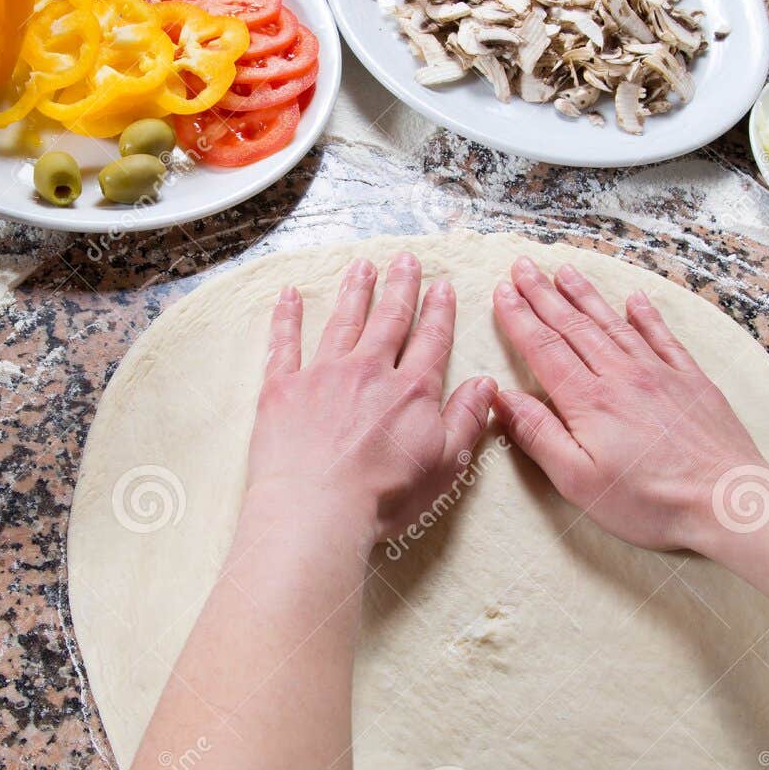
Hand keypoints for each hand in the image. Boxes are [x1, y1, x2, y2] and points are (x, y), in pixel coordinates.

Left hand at [244, 252, 496, 546]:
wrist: (316, 510)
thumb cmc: (383, 497)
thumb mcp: (445, 465)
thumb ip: (467, 420)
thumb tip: (486, 384)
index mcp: (411, 391)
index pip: (431, 340)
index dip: (438, 312)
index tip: (441, 286)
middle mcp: (369, 371)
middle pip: (389, 320)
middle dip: (400, 287)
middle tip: (405, 259)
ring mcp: (323, 374)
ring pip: (343, 322)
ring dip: (355, 291)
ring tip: (362, 266)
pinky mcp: (283, 388)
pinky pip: (285, 342)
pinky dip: (287, 316)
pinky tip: (290, 295)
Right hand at [491, 256, 766, 553]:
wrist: (726, 500)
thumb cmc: (649, 503)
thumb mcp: (578, 481)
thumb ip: (538, 435)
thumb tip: (501, 398)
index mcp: (589, 401)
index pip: (544, 348)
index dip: (519, 317)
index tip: (501, 291)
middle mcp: (621, 376)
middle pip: (574, 326)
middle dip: (544, 294)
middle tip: (523, 266)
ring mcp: (659, 374)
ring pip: (614, 324)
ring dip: (585, 295)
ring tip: (564, 271)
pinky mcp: (691, 381)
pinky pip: (663, 337)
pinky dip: (646, 315)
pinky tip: (635, 298)